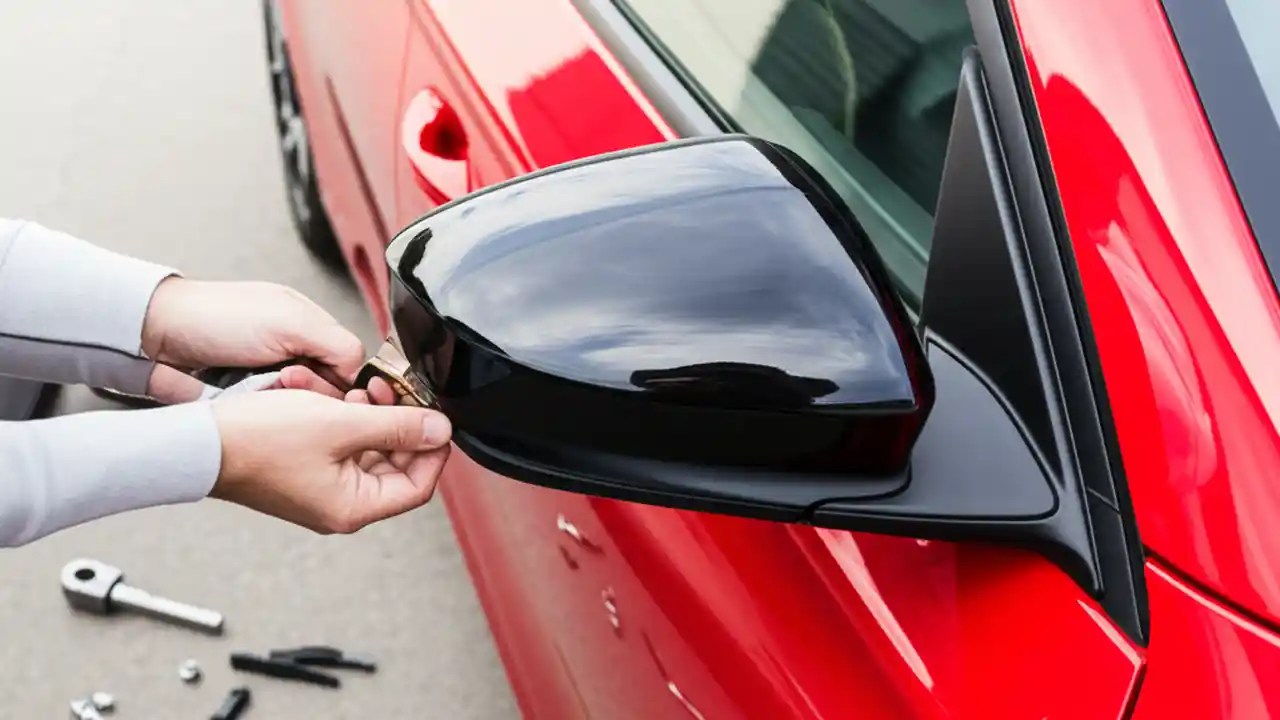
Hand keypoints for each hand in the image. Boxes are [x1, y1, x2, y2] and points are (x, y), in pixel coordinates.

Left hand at [142, 278, 363, 400]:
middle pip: (329, 393)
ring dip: (290, 408)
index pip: (352, 366)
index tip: (342, 398)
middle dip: (315, 396)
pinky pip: (273, 420)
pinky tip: (255, 410)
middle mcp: (294, 354)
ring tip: (266, 392)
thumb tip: (362, 373)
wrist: (154, 337)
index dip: (349, 385)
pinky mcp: (248, 403)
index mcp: (311, 327)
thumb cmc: (214, 318)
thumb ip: (337, 343)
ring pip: (302, 411)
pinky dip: (267, 418)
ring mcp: (270, 380)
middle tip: (289, 384)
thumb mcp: (290, 322)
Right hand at [210, 389, 451, 532]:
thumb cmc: (257, 441)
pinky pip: (338, 443)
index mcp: (354, 507)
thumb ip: (397, 426)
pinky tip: (326, 394)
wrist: (198, 442)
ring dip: (364, 413)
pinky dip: (339, 417)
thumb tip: (439, 430)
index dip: (431, 449)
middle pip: (394, 464)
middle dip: (394, 421)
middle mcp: (339, 505)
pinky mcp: (304, 471)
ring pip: (365, 448)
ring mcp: (321, 489)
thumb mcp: (341, 424)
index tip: (433, 417)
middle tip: (387, 390)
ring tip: (351, 388)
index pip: (418, 486)